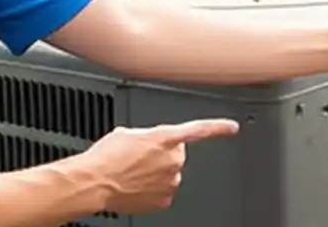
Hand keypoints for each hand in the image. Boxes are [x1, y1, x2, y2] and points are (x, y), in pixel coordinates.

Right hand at [76, 118, 239, 213]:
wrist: (95, 182)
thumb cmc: (106, 157)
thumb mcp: (127, 133)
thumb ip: (148, 134)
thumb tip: (151, 141)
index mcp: (165, 138)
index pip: (199, 130)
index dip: (218, 127)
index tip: (232, 127)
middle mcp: (172, 160)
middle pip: (177, 153)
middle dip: (164, 154)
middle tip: (141, 157)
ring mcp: (170, 182)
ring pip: (170, 173)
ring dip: (157, 171)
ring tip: (134, 172)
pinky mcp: (164, 199)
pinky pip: (163, 190)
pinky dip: (153, 188)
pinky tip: (136, 185)